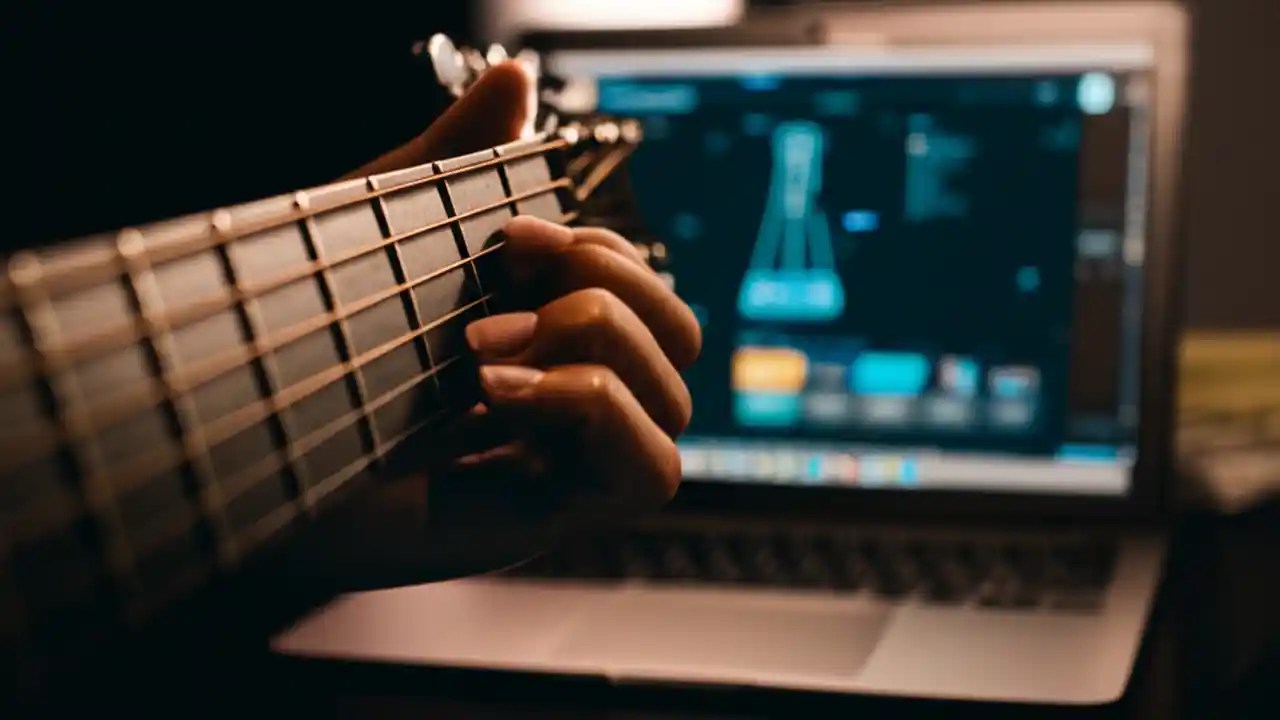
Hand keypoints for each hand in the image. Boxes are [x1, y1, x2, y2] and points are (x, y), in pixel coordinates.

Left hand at [291, 61, 699, 588]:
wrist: (226, 434)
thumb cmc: (301, 335)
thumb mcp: (384, 230)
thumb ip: (455, 157)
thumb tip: (517, 76)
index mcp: (543, 341)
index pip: (644, 290)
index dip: (598, 248)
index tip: (507, 237)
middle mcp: (565, 408)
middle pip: (680, 338)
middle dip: (607, 289)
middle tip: (501, 296)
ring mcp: (562, 470)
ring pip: (675, 403)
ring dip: (593, 347)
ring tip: (479, 354)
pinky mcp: (550, 523)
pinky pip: (648, 470)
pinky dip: (590, 410)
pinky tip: (495, 397)